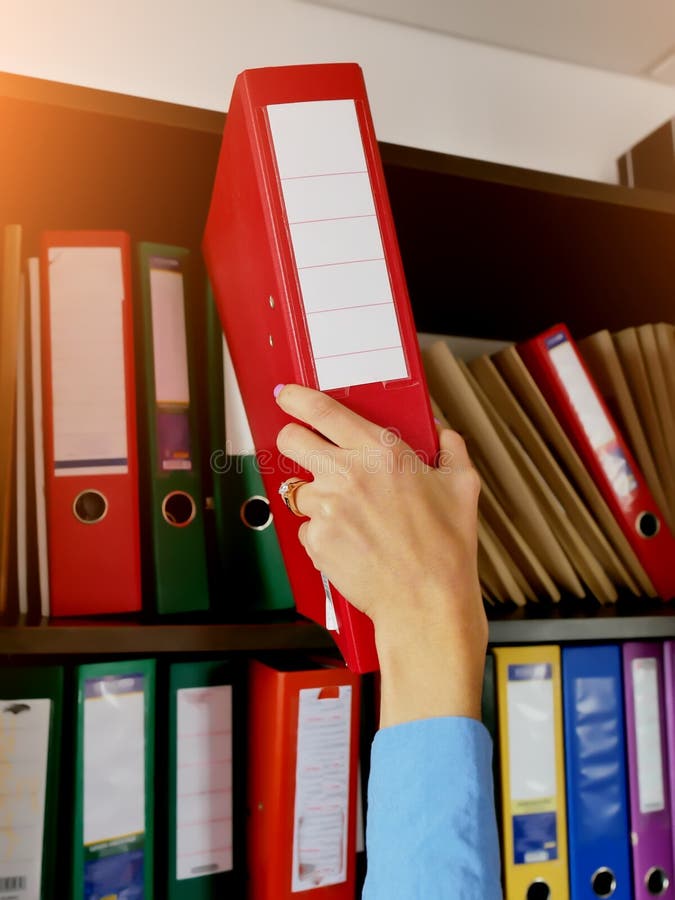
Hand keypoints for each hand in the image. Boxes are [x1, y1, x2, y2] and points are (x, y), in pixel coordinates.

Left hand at [275, 384, 487, 726]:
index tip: (288, 396)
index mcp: (381, 453)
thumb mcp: (462, 485)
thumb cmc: (446, 549)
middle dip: (294, 440)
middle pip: (290, 440)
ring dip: (315, 494)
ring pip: (297, 488)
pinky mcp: (315, 540)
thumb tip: (440, 430)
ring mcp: (327, 509)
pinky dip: (322, 532)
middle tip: (308, 450)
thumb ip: (449, 447)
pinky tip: (350, 541)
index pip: (322, 411)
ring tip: (347, 513)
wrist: (426, 603)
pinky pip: (306, 526)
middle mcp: (348, 475)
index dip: (297, 398)